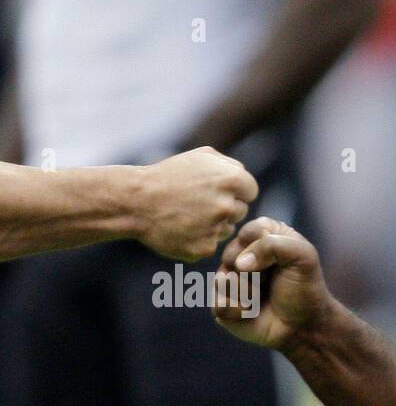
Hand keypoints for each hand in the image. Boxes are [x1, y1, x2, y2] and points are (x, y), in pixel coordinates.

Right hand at [136, 147, 258, 259]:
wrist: (135, 201)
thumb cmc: (169, 176)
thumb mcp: (200, 157)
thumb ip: (229, 165)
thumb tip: (245, 176)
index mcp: (232, 180)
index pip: (250, 191)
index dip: (235, 191)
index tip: (215, 190)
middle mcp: (228, 205)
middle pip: (241, 211)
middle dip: (225, 207)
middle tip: (198, 202)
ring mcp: (217, 229)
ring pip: (228, 229)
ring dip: (214, 224)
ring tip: (188, 214)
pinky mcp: (204, 248)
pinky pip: (212, 244)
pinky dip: (199, 239)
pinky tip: (182, 228)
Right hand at [212, 216, 336, 349]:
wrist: (304, 327)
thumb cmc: (305, 290)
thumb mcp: (304, 258)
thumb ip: (274, 245)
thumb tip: (239, 264)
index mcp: (264, 236)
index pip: (248, 232)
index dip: (260, 249)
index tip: (280, 262)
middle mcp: (243, 254)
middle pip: (230, 254)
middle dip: (253, 273)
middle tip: (269, 283)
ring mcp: (231, 279)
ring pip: (221, 280)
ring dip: (246, 293)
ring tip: (261, 298)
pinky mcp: (224, 302)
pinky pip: (217, 303)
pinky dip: (236, 310)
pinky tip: (250, 312)